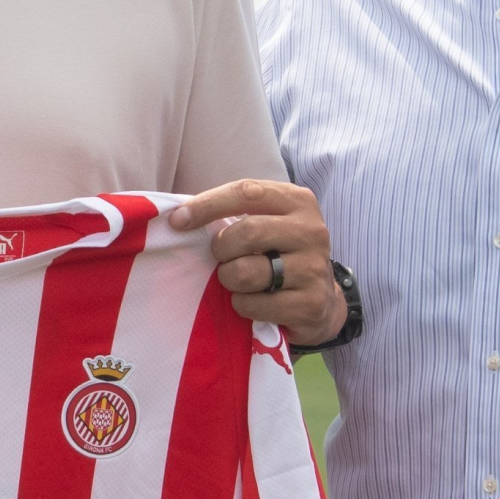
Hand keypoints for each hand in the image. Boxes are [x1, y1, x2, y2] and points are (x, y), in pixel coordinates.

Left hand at [168, 179, 348, 342]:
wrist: (321, 301)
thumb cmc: (279, 255)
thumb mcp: (268, 225)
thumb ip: (236, 214)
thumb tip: (180, 218)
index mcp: (298, 202)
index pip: (246, 192)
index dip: (207, 205)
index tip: (178, 221)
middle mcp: (312, 230)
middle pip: (247, 232)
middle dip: (221, 249)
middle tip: (221, 259)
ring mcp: (314, 268)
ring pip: (246, 272)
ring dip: (229, 280)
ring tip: (238, 282)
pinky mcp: (311, 303)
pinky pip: (254, 304)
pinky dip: (242, 305)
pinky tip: (253, 303)